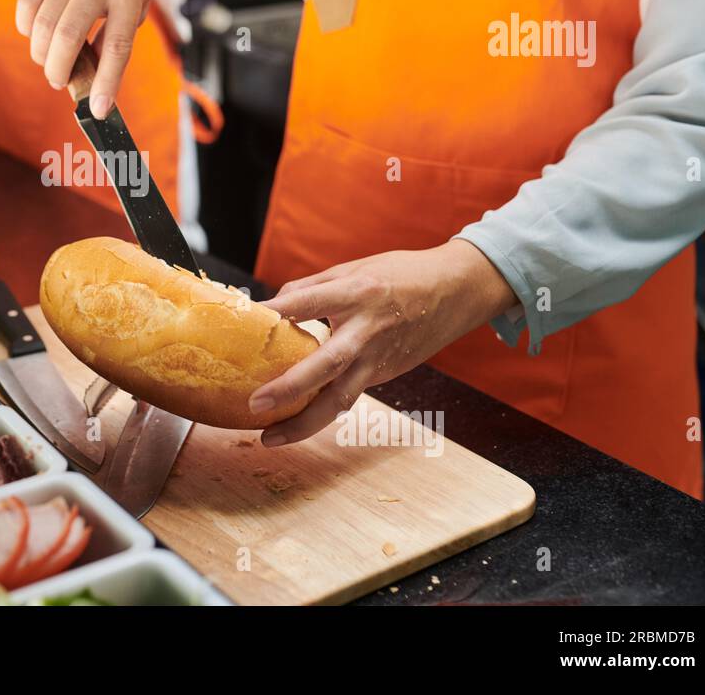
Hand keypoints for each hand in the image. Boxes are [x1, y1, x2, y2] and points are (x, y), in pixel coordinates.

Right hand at [15, 0, 159, 117]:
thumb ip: (118, 32)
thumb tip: (92, 70)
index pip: (117, 46)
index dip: (107, 82)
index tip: (99, 110)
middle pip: (68, 36)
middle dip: (58, 70)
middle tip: (59, 80)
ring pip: (42, 23)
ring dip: (40, 53)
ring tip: (48, 61)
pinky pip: (27, 3)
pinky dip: (25, 28)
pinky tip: (33, 35)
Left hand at [249, 240, 517, 446]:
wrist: (455, 290)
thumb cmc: (400, 275)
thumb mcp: (353, 268)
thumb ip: (311, 287)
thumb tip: (274, 308)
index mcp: (357, 293)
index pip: (308, 302)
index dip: (277, 312)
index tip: (248, 321)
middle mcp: (367, 329)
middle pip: (325, 365)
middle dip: (289, 388)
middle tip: (256, 403)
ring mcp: (378, 358)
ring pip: (340, 399)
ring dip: (303, 423)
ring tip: (270, 437)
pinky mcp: (385, 374)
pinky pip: (348, 396)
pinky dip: (321, 411)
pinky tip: (294, 421)